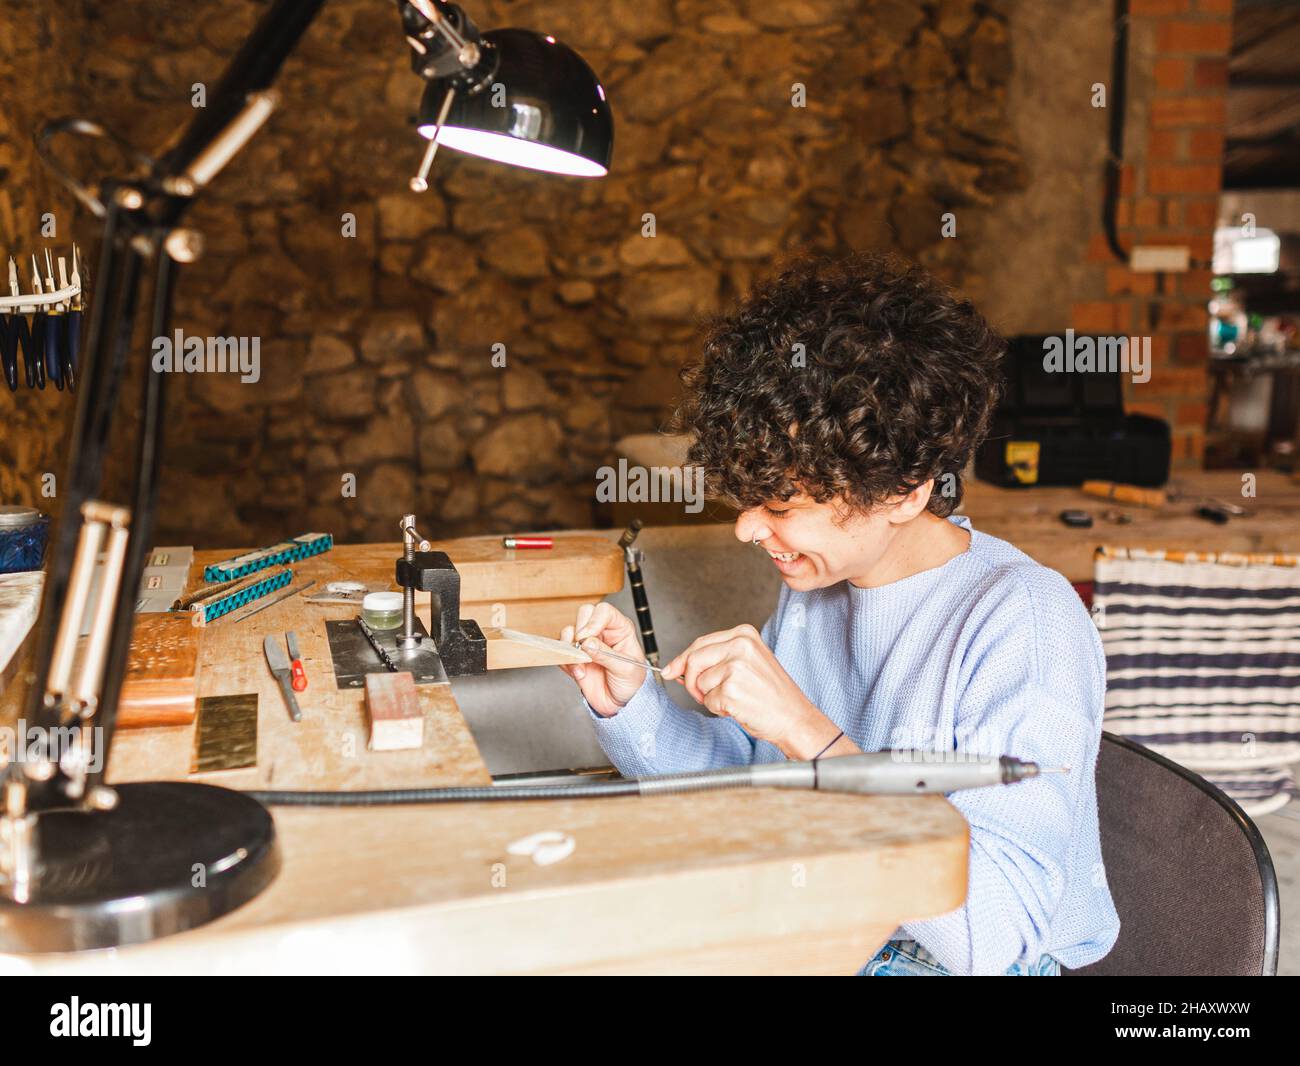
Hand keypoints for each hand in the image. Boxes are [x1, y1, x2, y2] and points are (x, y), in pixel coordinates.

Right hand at [559, 602, 648, 716]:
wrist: (619, 704)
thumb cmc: (630, 683)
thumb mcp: (626, 669)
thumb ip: (606, 655)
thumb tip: (587, 643)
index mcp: (619, 629)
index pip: (604, 611)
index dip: (594, 621)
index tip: (587, 636)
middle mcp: (602, 632)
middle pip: (584, 614)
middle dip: (580, 630)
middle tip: (582, 648)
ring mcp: (586, 644)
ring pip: (569, 630)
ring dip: (570, 647)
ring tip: (581, 665)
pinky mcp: (574, 657)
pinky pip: (561, 651)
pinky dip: (566, 662)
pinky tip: (578, 673)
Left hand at [660, 624, 831, 756]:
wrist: (794, 717)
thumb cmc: (771, 694)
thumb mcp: (746, 664)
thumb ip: (714, 660)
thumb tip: (676, 668)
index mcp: (744, 634)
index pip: (700, 643)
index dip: (682, 660)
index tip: (671, 671)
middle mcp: (741, 646)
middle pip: (693, 660)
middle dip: (692, 681)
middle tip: (704, 694)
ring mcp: (736, 667)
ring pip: (699, 682)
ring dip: (710, 697)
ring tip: (735, 699)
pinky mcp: (732, 690)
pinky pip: (709, 701)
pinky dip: (719, 709)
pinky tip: (740, 707)